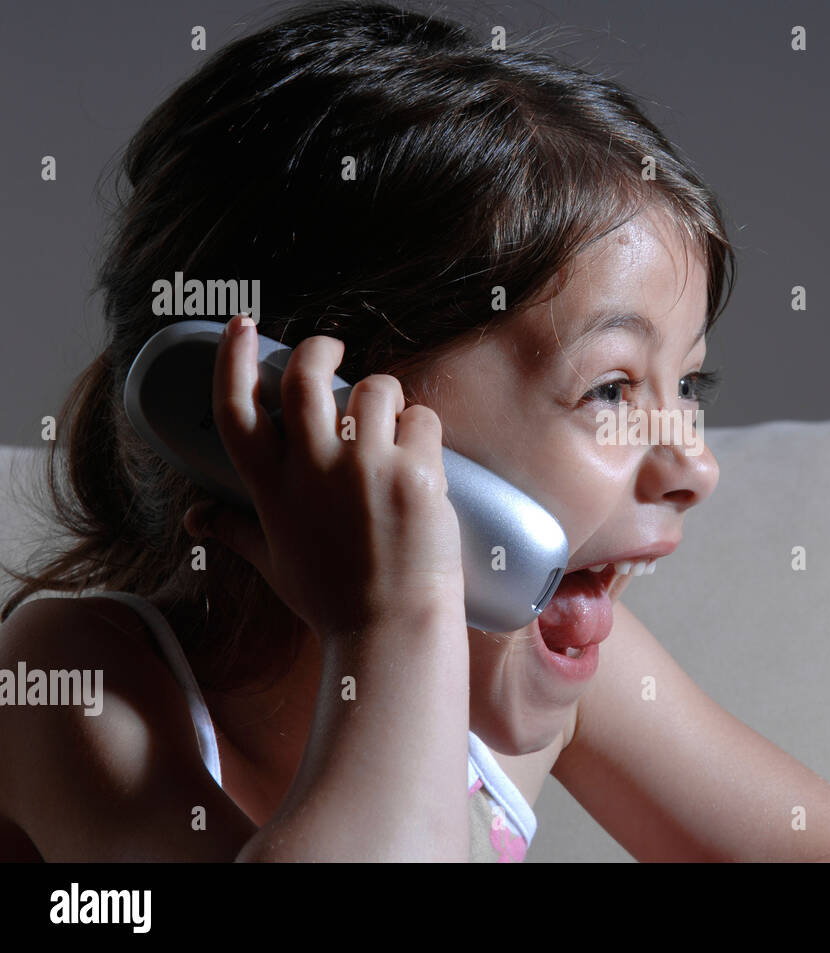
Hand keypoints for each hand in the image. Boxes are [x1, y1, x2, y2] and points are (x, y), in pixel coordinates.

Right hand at [184, 315, 465, 642]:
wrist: (390, 631)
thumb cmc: (333, 600)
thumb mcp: (273, 564)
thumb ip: (235, 533)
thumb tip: (196, 521)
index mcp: (271, 488)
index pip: (236, 408)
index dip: (234, 359)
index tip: (244, 325)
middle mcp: (313, 470)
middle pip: (306, 377)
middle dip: (320, 349)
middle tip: (333, 350)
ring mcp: (365, 468)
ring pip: (375, 389)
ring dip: (386, 397)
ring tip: (394, 426)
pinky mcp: (415, 473)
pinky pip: (422, 417)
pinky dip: (424, 428)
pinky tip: (423, 457)